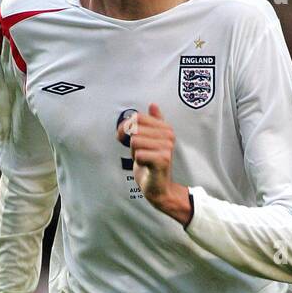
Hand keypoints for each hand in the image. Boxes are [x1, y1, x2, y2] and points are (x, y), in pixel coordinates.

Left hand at [116, 103, 191, 223]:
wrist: (159, 187)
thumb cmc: (152, 164)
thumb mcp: (151, 140)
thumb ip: (153, 123)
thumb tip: (153, 105)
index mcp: (165, 127)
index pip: (137, 117)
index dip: (125, 126)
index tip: (123, 137)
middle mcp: (168, 135)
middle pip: (134, 129)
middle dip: (130, 142)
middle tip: (138, 153)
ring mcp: (167, 147)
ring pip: (135, 142)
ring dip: (135, 153)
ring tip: (144, 159)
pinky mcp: (162, 160)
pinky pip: (139, 154)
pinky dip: (138, 162)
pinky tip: (146, 165)